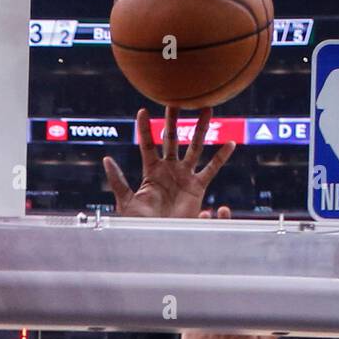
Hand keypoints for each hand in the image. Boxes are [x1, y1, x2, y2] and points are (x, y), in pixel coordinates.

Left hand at [103, 107, 234, 219]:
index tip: (142, 111)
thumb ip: (118, 181)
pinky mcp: (197, 187)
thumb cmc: (141, 224)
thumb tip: (107, 159)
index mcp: (151, 171)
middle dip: (174, 120)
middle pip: (172, 138)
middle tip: (176, 99)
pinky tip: (231, 144)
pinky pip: (211, 169)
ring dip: (200, 129)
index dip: (145, 129)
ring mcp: (184, 176)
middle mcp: (169, 170)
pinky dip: (221, 157)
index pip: (147, 145)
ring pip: (194, 147)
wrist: (160, 238)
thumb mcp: (126, 202)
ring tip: (207, 109)